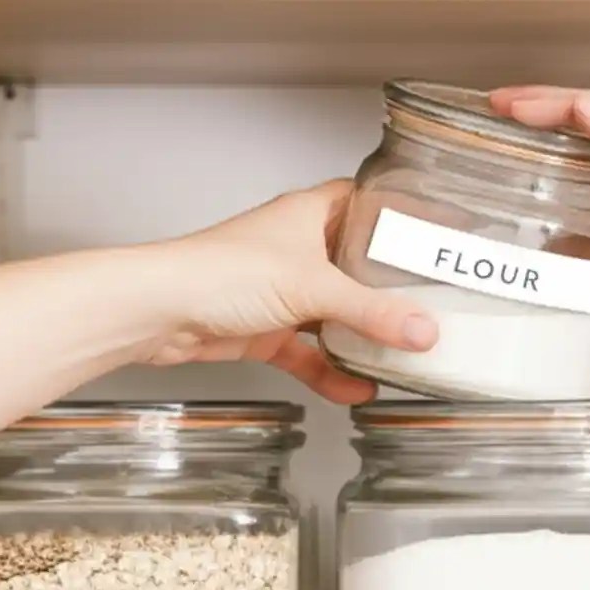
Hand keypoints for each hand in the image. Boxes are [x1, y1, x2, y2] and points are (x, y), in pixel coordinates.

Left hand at [139, 180, 437, 402]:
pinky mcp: (266, 330)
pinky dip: (331, 370)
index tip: (429, 230)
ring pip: (334, 312)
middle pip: (354, 264)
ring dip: (362, 335)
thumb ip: (372, 312)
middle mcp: (296, 249)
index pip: (361, 201)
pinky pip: (310, 352)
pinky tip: (356, 388)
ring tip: (402, 352)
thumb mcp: (312, 287)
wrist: (159, 312)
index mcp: (309, 215)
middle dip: (388, 287)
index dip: (393, 212)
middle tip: (431, 302)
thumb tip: (423, 329)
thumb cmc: (218, 272)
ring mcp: (281, 291)